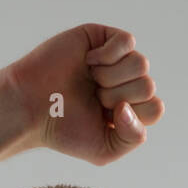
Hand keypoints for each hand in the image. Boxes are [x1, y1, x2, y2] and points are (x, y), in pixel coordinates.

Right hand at [2, 23, 163, 165]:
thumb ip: (133, 137)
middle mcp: (124, 82)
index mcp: (129, 108)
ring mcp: (115, 59)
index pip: (155, 108)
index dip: (133, 116)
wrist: (32, 107)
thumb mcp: (105, 150)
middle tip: (93, 99)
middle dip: (118, 97)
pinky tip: (89, 62)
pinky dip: (109, 56)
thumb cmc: (64, 130)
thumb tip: (132, 105)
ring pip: (141, 64)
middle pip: (149, 86)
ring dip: (112, 79)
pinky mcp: (102, 37)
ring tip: (90, 81)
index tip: (106, 118)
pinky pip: (128, 41)